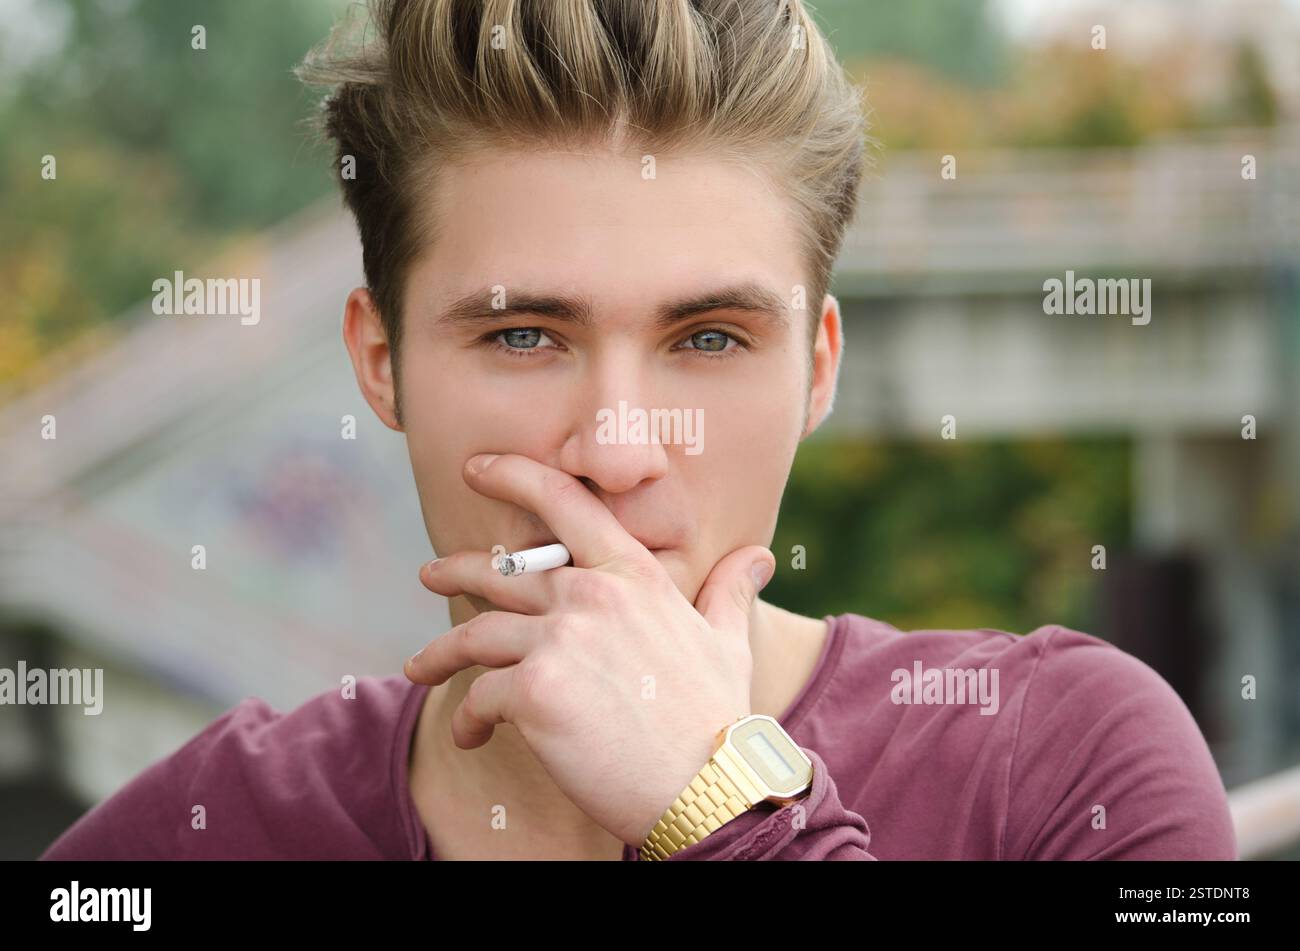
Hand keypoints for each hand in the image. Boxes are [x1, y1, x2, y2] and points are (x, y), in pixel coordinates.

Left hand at [404, 452, 776, 846]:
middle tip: (430, 573)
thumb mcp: (727, 643)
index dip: (515, 475)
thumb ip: (728, 593)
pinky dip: (467, 719)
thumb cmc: (718, 718)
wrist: (710, 788)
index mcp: (633, 575)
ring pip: (475, 635)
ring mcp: (560, 639)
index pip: (566, 504)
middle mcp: (592, 595)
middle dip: (457, 571)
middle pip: (503, 572)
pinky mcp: (534, 691)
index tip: (476, 467)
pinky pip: (479, 696)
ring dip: (440, 654)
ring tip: (420, 667)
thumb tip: (758, 556)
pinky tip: (468, 736)